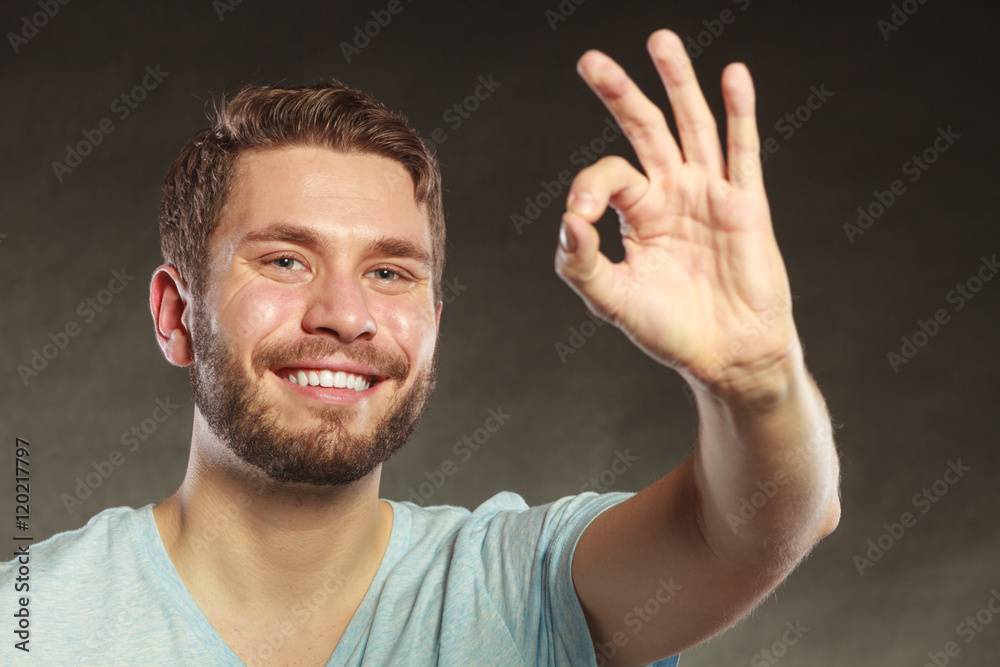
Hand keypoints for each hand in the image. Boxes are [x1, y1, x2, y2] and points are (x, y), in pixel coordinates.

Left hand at [555, 30, 800, 398]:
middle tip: (590, 61)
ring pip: (693, 126)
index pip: (609, 176)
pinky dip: (740, 113)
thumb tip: (565, 223)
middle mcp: (672, 194)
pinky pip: (743, 151)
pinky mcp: (747, 204)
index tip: (578, 219)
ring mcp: (711, 194)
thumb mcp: (613, 301)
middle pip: (645, 130)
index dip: (588, 186)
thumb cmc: (671, 330)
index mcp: (638, 214)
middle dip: (620, 94)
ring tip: (660, 41)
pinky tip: (732, 76)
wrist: (728, 356)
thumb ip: (582, 265)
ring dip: (677, 83)